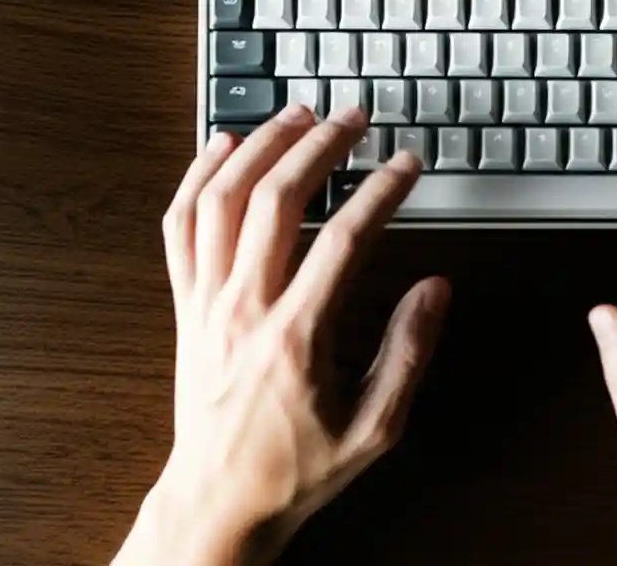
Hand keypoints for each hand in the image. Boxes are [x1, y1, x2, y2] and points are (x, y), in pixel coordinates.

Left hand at [113, 105, 447, 565]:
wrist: (219, 501)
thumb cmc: (297, 469)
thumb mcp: (376, 428)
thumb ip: (409, 354)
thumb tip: (436, 288)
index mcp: (298, 337)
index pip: (344, 239)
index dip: (381, 191)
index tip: (407, 163)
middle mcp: (245, 308)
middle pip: (276, 200)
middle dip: (320, 146)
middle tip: (353, 116)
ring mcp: (207, 302)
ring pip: (222, 200)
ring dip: (260, 147)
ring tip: (296, 115)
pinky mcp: (186, 305)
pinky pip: (180, 226)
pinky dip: (197, 177)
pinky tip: (222, 147)